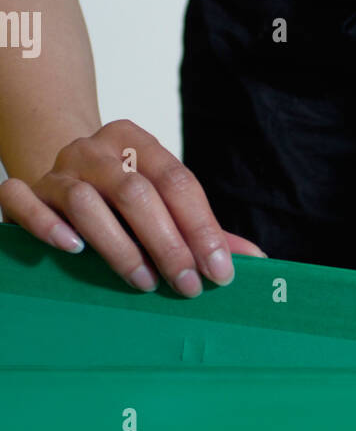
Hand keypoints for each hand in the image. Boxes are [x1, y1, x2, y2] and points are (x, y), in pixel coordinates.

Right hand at [0, 119, 265, 294]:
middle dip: (167, 243)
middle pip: (135, 193)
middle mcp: (96, 151)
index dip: (202, 228)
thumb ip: (204, 229)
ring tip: (143, 282)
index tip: (220, 272)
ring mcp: (58, 171)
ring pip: (85, 202)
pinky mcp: (26, 192)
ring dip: (118, 246)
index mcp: (138, 143)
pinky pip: (23, 201)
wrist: (60, 173)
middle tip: (187, 286)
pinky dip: (47, 226)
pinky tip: (72, 250)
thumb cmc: (121, 196)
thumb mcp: (163, 202)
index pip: (178, 182)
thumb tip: (257, 258)